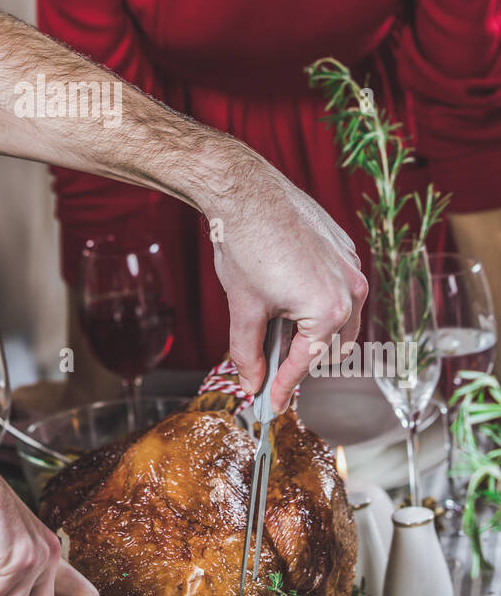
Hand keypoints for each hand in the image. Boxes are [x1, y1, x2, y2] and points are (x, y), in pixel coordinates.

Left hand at [212, 147, 367, 412]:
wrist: (245, 191)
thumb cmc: (245, 246)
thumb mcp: (244, 309)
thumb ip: (248, 354)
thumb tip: (252, 384)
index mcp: (330, 311)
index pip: (306, 364)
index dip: (284, 387)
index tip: (272, 403)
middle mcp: (352, 290)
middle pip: (332, 346)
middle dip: (301, 358)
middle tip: (269, 368)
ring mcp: (352, 267)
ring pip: (341, 318)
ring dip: (313, 330)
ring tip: (277, 329)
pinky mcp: (344, 249)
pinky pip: (340, 288)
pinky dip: (319, 301)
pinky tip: (287, 294)